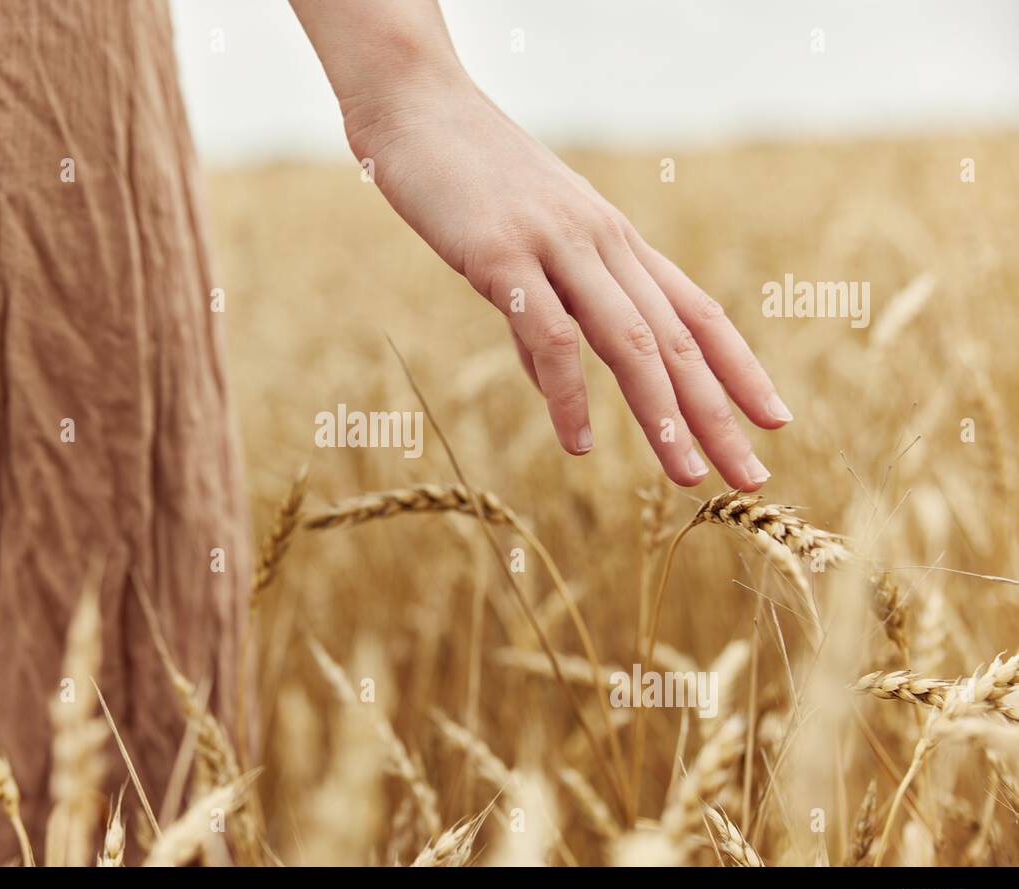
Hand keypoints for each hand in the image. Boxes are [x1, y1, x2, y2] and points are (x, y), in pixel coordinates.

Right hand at [342, 76, 790, 489]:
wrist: (418, 107)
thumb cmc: (466, 178)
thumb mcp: (521, 247)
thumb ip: (541, 315)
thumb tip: (552, 379)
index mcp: (614, 242)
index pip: (696, 312)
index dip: (740, 369)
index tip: (775, 421)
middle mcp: (602, 244)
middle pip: (678, 339)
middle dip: (719, 413)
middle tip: (751, 478)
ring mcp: (557, 247)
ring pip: (630, 341)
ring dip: (664, 414)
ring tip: (688, 475)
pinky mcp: (502, 255)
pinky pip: (549, 336)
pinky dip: (569, 396)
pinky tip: (579, 445)